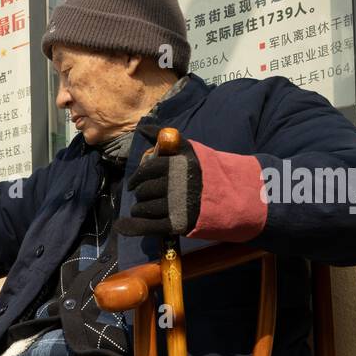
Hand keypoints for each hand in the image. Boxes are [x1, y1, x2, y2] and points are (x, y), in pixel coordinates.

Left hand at [116, 122, 202, 237]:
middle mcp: (175, 184)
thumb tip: (142, 128)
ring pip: (143, 208)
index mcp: (178, 164)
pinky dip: (132, 226)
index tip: (134, 184)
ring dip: (140, 209)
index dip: (137, 178)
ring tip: (144, 208)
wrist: (232, 197)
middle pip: (144, 190)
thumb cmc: (206, 171)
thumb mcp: (189, 149)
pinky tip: (122, 226)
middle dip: (141, 194)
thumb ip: (164, 138)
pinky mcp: (177, 223)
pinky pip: (147, 226)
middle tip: (145, 196)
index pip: (147, 170)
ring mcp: (176, 205)